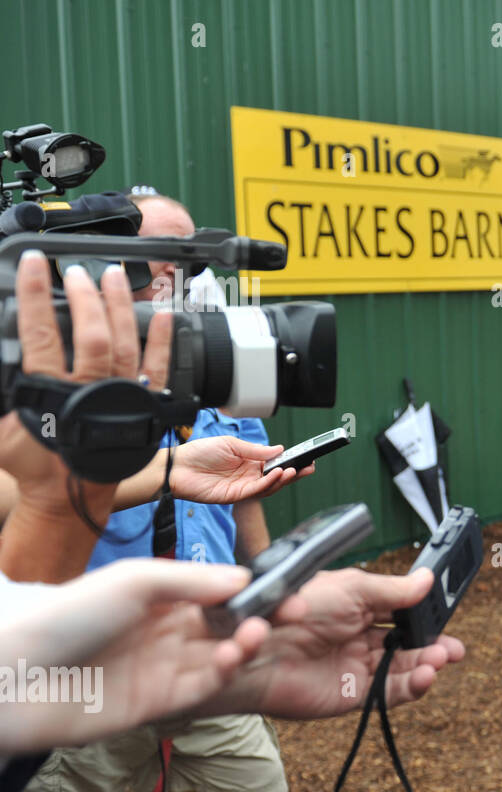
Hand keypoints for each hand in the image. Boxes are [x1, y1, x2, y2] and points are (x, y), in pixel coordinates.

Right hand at [0, 255, 170, 514]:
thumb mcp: (1, 429)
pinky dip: (162, 342)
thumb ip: (1, 394)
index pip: (40, 332)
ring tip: (114, 277)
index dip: (34, 294)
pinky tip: (165, 317)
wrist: (69, 496)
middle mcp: (89, 390)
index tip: (33, 264)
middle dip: (84, 296)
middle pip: (90, 334)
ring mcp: (121, 396)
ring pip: (124, 343)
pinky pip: (159, 369)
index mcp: (49, 391)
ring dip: (120, 307)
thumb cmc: (35, 463)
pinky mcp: (144, 405)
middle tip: (75, 270)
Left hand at [0, 559, 267, 752]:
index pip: (218, 590)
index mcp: (159, 595)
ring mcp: (161, 666)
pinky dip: (223, 672)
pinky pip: (201, 687)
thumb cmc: (68, 614)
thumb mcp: (135, 579)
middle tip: (289, 613)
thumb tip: (244, 580)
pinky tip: (231, 658)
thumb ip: (193, 580)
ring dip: (244, 644)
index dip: (252, 588)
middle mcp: (163, 630)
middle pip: (226, 623)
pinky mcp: (156, 702)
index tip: (284, 586)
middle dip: (259, 617)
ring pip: (219, 655)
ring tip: (255, 635)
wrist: (17, 674)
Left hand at [170, 436, 312, 503]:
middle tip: (309, 467)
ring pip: (270, 486)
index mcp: (249, 461)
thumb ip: (255, 450)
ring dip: (284, 478)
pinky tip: (277, 474)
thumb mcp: (231, 444)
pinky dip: (269, 483)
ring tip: (294, 470)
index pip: (275, 462)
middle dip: (295, 472)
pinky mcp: (236, 496)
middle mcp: (248, 475)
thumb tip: (278, 449)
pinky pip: (257, 491)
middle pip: (277, 476)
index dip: (290, 461)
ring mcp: (243, 487)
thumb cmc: (199, 453)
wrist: (178, 467)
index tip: (305, 457)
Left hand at [198, 567, 465, 719]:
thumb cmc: (295, 609)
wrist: (257, 648)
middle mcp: (357, 638)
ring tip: (442, 659)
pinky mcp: (348, 696)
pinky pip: (388, 693)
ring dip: (425, 665)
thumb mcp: (351, 588)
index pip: (400, 612)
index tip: (448, 618)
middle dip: (432, 646)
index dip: (425, 617)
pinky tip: (425, 675)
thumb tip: (427, 580)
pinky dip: (411, 686)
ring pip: (401, 669)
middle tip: (454, 649)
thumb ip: (393, 591)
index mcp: (357, 608)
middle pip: (406, 645)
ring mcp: (353, 668)